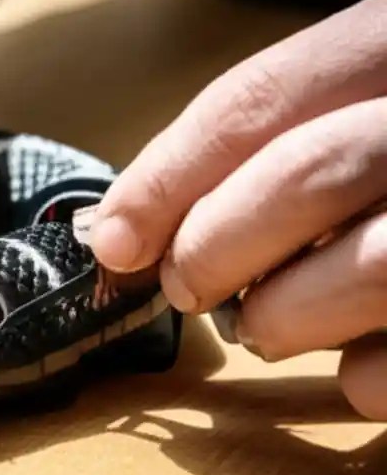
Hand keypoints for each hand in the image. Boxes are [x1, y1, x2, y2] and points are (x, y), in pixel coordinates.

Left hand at [89, 0, 386, 417]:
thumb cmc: (382, 168)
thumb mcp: (345, 111)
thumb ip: (257, 148)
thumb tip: (123, 234)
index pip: (259, 98)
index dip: (166, 177)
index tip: (113, 241)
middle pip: (307, 174)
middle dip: (217, 248)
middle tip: (188, 286)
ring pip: (371, 267)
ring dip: (284, 316)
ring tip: (271, 324)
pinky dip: (362, 376)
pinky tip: (354, 359)